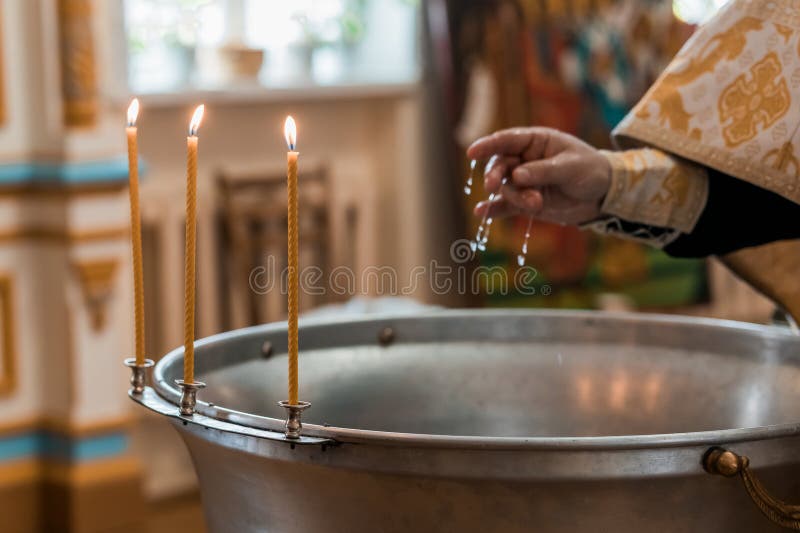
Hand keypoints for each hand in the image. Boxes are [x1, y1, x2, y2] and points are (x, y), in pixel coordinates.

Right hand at [467, 127, 611, 225]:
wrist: (603, 194)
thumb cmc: (589, 169)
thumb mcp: (570, 167)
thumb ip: (543, 171)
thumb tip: (516, 176)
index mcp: (534, 142)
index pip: (506, 140)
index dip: (488, 145)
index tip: (472, 152)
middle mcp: (523, 160)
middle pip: (500, 166)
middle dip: (496, 176)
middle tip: (494, 187)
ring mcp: (523, 182)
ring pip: (506, 189)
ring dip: (515, 197)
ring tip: (536, 204)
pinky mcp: (526, 202)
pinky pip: (506, 206)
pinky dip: (494, 210)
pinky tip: (481, 213)